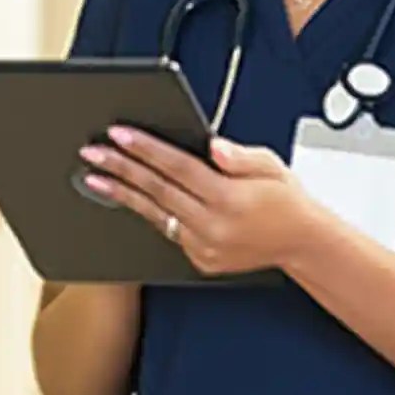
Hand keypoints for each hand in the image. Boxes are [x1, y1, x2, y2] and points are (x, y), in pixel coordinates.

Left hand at [79, 126, 318, 275]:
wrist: (302, 243)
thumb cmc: (286, 199)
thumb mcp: (271, 167)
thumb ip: (239, 157)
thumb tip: (213, 147)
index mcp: (230, 198)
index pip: (178, 167)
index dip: (146, 149)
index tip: (119, 134)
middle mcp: (213, 225)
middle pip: (157, 190)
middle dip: (121, 167)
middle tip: (92, 151)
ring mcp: (204, 246)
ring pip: (155, 213)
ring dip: (121, 193)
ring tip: (94, 176)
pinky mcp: (199, 259)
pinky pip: (167, 230)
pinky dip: (147, 211)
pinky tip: (128, 196)